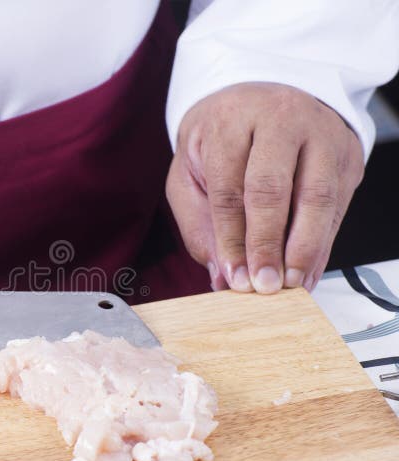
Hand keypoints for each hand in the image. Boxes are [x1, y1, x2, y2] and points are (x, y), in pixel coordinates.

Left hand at [166, 82, 363, 293]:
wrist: (259, 99)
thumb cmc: (220, 140)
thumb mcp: (189, 172)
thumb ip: (197, 223)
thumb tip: (221, 274)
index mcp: (232, 120)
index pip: (230, 187)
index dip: (231, 238)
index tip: (234, 276)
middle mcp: (281, 119)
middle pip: (274, 189)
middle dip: (268, 244)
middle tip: (264, 284)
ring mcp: (321, 134)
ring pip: (317, 197)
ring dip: (304, 249)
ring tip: (290, 284)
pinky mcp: (347, 154)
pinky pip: (338, 206)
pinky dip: (323, 245)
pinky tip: (307, 271)